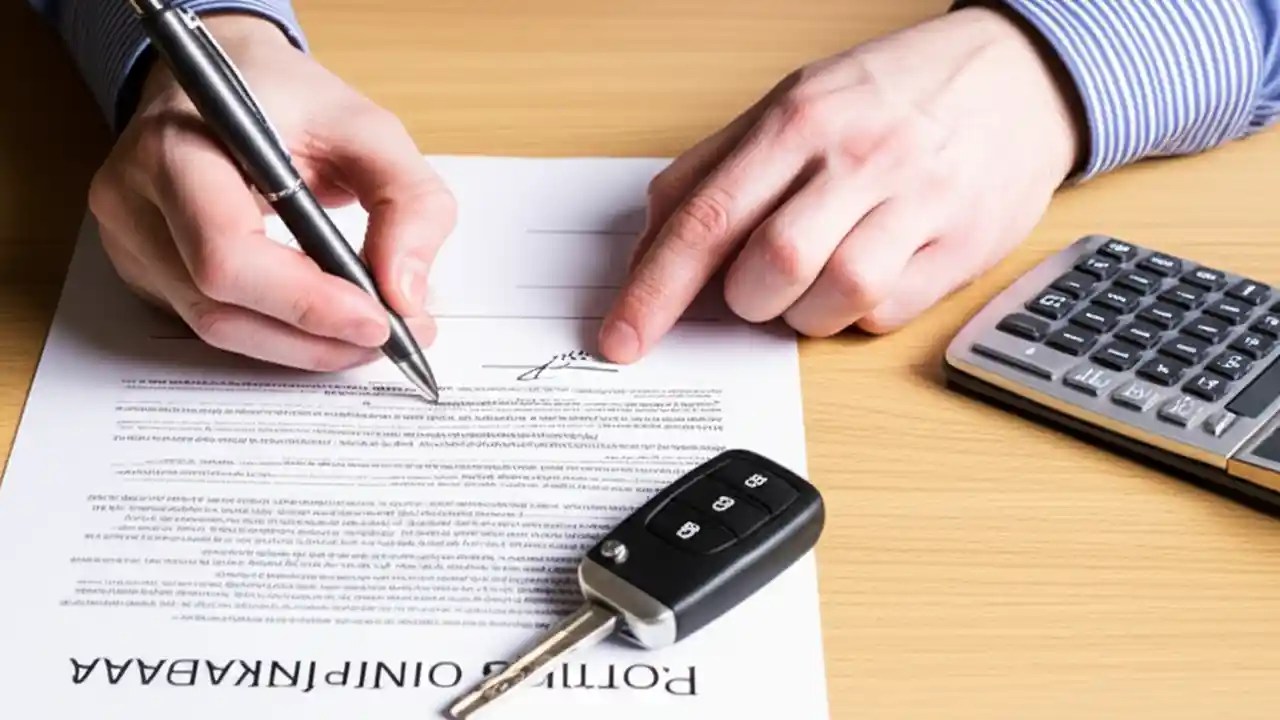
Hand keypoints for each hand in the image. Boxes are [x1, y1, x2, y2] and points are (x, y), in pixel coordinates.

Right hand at [88, 14, 454, 370]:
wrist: (221, 81)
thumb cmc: (286, 97)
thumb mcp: (369, 128)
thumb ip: (410, 202)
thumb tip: (406, 294)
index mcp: (176, 146)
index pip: (226, 252)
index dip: (305, 301)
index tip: (378, 320)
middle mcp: (135, 199)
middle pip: (219, 306)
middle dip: (315, 336)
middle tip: (390, 337)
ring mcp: (129, 242)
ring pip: (218, 328)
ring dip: (303, 348)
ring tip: (368, 337)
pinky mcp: (145, 271)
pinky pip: (215, 323)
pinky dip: (279, 337)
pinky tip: (326, 326)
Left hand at [597, 5, 1082, 362]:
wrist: (1017, 74)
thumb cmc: (888, 97)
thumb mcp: (793, 105)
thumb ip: (712, 171)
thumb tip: (649, 247)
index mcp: (799, 120)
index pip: (706, 219)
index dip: (655, 291)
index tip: (621, 339)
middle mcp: (858, 158)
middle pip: (769, 269)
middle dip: (747, 300)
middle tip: (760, 282)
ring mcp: (917, 203)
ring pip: (833, 300)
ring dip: (806, 311)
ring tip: (820, 273)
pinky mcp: (963, 246)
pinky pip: (886, 313)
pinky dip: (859, 312)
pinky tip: (870, 269)